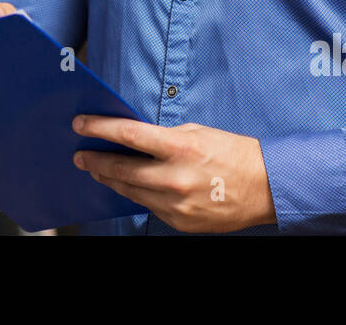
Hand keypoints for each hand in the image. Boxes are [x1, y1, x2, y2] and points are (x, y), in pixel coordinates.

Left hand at [72, 116, 276, 232]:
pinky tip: (128, 186)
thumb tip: (133, 139)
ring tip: (97, 169)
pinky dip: (136, 194)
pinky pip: (148, 206)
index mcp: (180, 148)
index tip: (81, 124)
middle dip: (95, 160)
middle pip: (121, 168)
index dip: (100, 128)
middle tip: (80, 154)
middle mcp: (174, 178)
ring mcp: (175, 204)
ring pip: (130, 191)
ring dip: (110, 178)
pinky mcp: (179, 222)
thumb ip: (164, 137)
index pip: (129, 135)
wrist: (266, 188)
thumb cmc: (232, 153)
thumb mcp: (197, 133)